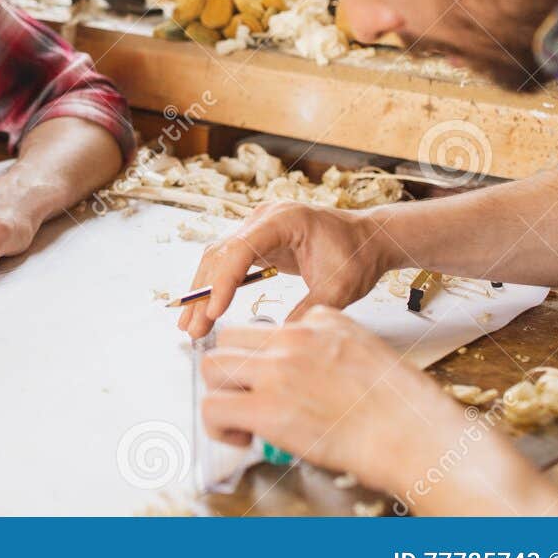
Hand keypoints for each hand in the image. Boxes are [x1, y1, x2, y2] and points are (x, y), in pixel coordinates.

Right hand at [178, 200, 396, 338]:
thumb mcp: (339, 288)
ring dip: (203, 292)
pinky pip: (227, 262)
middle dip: (204, 293)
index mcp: (284, 219)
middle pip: (220, 253)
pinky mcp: (256, 240)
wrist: (368, 239)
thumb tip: (277, 339)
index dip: (223, 281)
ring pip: (217, 257)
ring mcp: (257, 227)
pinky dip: (215, 286)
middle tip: (192, 329)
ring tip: (190, 326)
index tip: (214, 312)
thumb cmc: (357, 255)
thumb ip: (309, 310)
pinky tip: (205, 310)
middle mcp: (263, 217)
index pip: (242, 248)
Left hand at [200, 309, 539, 511]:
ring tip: (240, 422)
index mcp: (320, 322)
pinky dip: (218, 426)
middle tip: (244, 400)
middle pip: (228, 340)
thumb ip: (331, 349)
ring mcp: (277, 371)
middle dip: (230, 372)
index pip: (262, 327)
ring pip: (212, 368)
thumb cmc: (403, 407)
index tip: (261, 381)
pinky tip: (241, 437)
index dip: (255, 357)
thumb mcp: (368, 351)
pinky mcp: (268, 408)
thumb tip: (307, 374)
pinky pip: (213, 408)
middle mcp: (292, 338)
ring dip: (220, 395)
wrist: (414, 433)